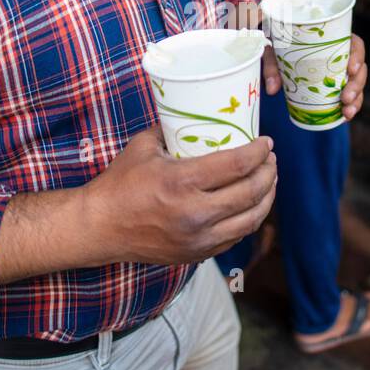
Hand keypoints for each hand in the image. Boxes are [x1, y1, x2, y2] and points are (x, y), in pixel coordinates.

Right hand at [83, 127, 276, 264]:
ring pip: (251, 220)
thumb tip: (196, 115)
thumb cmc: (119, 183)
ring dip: (266, 198)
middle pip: (251, 193)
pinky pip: (236, 237)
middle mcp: (194, 214)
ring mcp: (198, 239)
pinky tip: (251, 206)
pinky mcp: (197, 254)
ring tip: (268, 182)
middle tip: (270, 160)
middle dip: (268, 173)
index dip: (259, 152)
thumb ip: (172, 130)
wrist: (98, 228)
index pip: (238, 165)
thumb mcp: (144, 146)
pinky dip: (249, 220)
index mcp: (182, 182)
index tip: (266, 142)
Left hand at [262, 34, 367, 120]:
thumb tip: (272, 88)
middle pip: (360, 68)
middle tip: (345, 98)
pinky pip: (350, 96)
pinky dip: (350, 106)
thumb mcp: (275, 50)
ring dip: (356, 99)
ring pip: (357, 84)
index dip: (358, 56)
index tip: (351, 69)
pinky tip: (346, 116)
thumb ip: (273, 65)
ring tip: (347, 112)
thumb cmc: (280, 45)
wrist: (277, 51)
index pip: (355, 44)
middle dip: (357, 85)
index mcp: (334, 40)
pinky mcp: (337, 86)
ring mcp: (341, 72)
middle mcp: (342, 56)